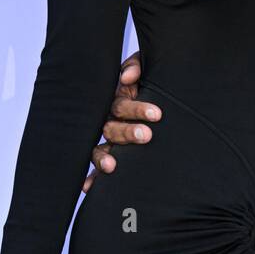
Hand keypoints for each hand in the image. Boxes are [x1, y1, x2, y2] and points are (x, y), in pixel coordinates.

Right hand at [81, 49, 161, 193]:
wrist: (166, 94)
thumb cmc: (154, 79)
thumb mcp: (148, 66)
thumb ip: (137, 66)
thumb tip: (127, 77)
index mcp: (120, 98)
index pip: (122, 104)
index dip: (138, 109)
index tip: (157, 114)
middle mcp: (111, 118)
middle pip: (112, 127)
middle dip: (128, 132)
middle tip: (147, 135)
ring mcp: (110, 137)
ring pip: (102, 147)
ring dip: (104, 157)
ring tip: (112, 166)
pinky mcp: (112, 154)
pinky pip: (98, 165)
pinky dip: (92, 177)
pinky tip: (88, 187)